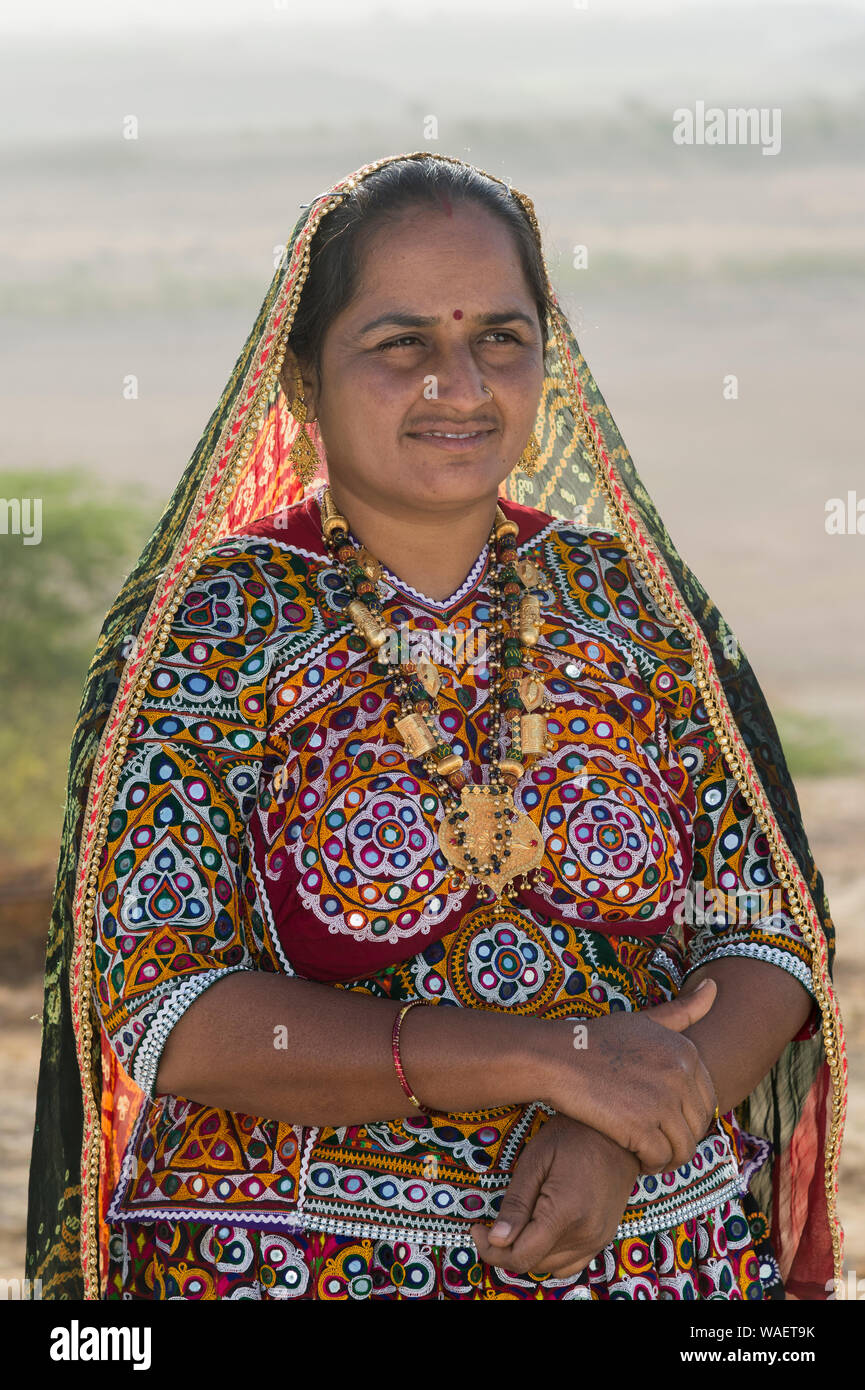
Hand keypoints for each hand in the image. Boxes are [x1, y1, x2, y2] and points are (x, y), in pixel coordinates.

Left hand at [471, 1113, 639, 1278]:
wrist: (616, 1131)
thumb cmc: (571, 1136)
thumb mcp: (535, 1161)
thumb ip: (516, 1204)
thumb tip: (496, 1241)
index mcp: (565, 1214)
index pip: (521, 1256)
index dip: (491, 1250)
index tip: (477, 1229)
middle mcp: (585, 1235)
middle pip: (534, 1264)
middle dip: (507, 1249)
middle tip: (491, 1225)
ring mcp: (598, 1239)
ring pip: (551, 1267)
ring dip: (529, 1253)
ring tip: (517, 1224)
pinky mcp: (605, 1236)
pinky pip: (571, 1263)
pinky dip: (551, 1255)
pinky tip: (542, 1230)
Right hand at [542, 976, 717, 1172]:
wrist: (557, 1058)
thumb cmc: (597, 1040)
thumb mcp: (643, 1020)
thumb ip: (683, 1010)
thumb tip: (714, 985)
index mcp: (686, 1052)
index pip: (708, 1100)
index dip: (687, 1115)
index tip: (663, 1117)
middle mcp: (680, 1074)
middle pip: (697, 1126)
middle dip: (680, 1138)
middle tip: (654, 1138)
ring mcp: (663, 1101)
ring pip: (683, 1148)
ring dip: (667, 1158)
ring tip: (647, 1153)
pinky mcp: (642, 1127)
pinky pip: (661, 1159)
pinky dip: (650, 1165)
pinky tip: (635, 1157)